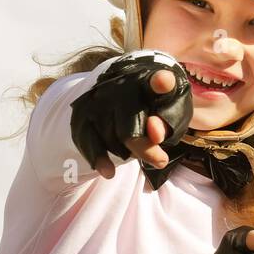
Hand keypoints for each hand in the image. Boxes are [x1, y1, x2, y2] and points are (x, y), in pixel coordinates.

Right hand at [68, 51, 192, 178]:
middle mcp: (121, 86)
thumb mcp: (171, 113)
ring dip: (126, 152)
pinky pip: (87, 140)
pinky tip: (109, 172)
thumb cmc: (155, 105)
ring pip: (111, 139)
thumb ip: (169, 123)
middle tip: (160, 160)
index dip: (161, 82)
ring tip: (139, 151)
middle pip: (131, 129)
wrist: (123, 89)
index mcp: (150, 81)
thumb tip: (156, 135)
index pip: (157, 81)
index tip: (164, 81)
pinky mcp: (82, 111)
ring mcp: (98, 98)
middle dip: (145, 150)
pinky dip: (98, 159)